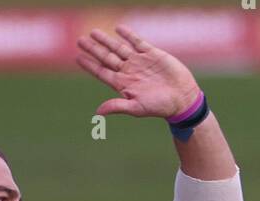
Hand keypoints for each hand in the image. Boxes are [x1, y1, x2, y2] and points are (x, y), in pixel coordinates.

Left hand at [75, 24, 200, 120]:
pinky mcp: (152, 54)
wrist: (181, 98)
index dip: (90, 65)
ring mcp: (139, 62)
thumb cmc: (159, 107)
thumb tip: (98, 112)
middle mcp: (129, 72)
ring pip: (118, 48)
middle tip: (79, 40)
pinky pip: (137, 41)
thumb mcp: (136, 108)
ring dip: (106, 40)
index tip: (77, 58)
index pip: (102, 72)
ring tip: (93, 33)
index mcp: (123, 84)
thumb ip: (117, 107)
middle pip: (107, 57)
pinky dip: (128, 35)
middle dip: (93, 49)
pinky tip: (118, 29)